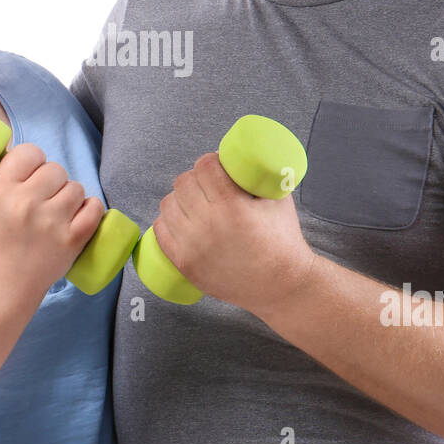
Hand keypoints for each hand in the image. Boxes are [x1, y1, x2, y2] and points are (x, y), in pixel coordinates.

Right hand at [0, 143, 104, 295]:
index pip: (29, 152)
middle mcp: (26, 204)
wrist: (6, 280)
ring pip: (75, 187)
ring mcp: (51, 222)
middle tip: (45, 197)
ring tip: (58, 210)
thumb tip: (13, 146)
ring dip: (69, 196)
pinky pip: (94, 207)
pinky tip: (78, 214)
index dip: (33, 161)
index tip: (32, 173)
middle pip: (55, 169)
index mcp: (1, 190)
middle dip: (52, 181)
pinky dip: (90, 209)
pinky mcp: (72, 239)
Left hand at [150, 152, 316, 316]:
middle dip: (194, 179)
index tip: (216, 166)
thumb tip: (242, 157)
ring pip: (168, 205)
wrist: (281, 286)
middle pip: (183, 183)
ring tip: (193, 203)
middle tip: (206, 185)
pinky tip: (180, 220)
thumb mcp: (278, 200)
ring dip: (179, 199)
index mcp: (232, 206)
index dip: (209, 162)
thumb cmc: (283, 241)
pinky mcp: (184, 263)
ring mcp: (193, 245)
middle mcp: (208, 224)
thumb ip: (259, 177)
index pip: (204, 166)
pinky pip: (160, 231)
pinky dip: (168, 222)